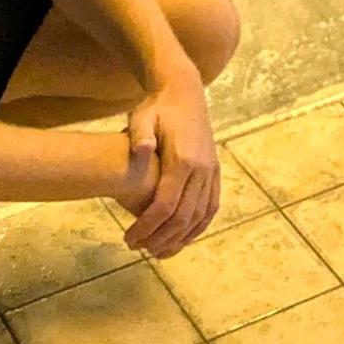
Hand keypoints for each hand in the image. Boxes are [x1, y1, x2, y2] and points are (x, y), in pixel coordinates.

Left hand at [119, 63, 220, 257]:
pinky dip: (198, 227)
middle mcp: (202, 169)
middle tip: (138, 249)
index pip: (165, 206)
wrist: (185, 92)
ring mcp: (211, 171)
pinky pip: (211, 207)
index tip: (128, 239)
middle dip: (160, 238)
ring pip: (199, 217)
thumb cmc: (157, 107)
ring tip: (157, 252)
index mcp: (183, 159)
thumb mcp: (142, 116)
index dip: (146, 227)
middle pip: (182, 217)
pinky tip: (182, 238)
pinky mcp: (215, 171)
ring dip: (180, 239)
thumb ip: (139, 135)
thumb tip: (140, 151)